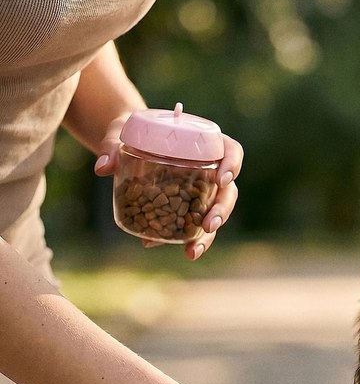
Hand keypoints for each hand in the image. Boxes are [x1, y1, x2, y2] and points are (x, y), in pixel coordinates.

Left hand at [94, 119, 243, 261]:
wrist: (126, 143)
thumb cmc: (131, 132)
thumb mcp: (120, 134)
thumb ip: (112, 147)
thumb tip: (103, 168)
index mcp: (205, 143)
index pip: (231, 151)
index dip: (232, 165)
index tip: (222, 179)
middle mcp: (209, 170)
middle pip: (227, 192)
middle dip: (221, 211)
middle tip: (209, 224)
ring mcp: (200, 192)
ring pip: (213, 215)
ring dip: (206, 236)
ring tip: (192, 251)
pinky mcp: (187, 208)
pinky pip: (190, 226)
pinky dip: (178, 238)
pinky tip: (164, 247)